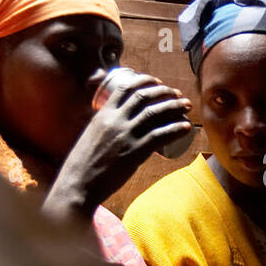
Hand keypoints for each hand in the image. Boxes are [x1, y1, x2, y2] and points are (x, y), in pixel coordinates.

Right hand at [43, 73, 191, 216]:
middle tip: (178, 94)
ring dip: (174, 106)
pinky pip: (160, 135)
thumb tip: (119, 123)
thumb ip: (105, 126)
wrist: (79, 184)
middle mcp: (115, 120)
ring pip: (155, 113)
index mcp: (103, 114)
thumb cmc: (84, 163)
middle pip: (144, 97)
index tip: (158, 82)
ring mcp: (125, 135)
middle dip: (165, 91)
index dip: (145, 81)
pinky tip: (186, 127)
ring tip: (187, 106)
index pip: (126, 88)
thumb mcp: (92, 135)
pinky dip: (176, 129)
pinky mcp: (135, 152)